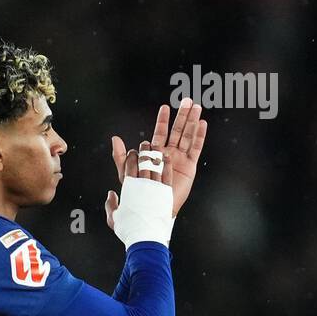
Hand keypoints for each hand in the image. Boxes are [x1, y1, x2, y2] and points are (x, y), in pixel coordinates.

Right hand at [104, 140, 169, 232]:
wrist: (146, 237)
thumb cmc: (129, 229)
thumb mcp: (114, 218)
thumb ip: (111, 205)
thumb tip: (111, 194)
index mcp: (129, 188)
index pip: (129, 166)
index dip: (130, 157)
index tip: (132, 153)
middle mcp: (142, 185)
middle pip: (143, 162)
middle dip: (143, 151)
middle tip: (144, 145)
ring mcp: (155, 187)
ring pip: (155, 165)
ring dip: (155, 154)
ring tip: (155, 147)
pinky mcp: (166, 192)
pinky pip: (167, 174)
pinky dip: (166, 164)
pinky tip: (166, 157)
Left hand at [108, 98, 206, 217]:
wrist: (152, 215)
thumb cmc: (139, 200)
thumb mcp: (126, 178)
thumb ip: (120, 158)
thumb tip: (114, 138)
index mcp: (154, 156)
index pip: (159, 134)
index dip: (162, 121)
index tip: (165, 108)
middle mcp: (168, 155)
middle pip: (176, 131)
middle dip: (181, 116)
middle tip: (185, 100)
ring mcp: (180, 160)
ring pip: (187, 137)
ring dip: (191, 122)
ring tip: (195, 106)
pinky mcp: (189, 168)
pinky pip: (195, 149)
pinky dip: (199, 136)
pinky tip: (201, 123)